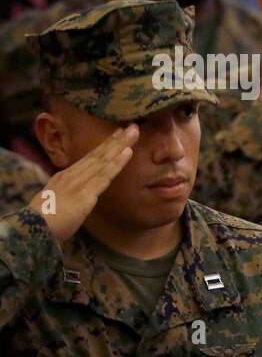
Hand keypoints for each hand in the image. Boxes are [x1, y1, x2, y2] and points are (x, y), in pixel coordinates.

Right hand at [30, 125, 137, 242]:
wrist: (31, 230)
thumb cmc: (44, 222)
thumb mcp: (57, 203)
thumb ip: (69, 197)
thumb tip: (79, 198)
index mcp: (64, 177)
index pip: (89, 158)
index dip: (105, 146)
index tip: (118, 135)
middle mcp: (72, 175)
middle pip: (98, 154)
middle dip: (116, 140)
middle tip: (133, 126)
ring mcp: (78, 182)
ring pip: (103, 160)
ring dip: (120, 145)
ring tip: (134, 131)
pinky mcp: (84, 193)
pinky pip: (104, 175)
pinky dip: (117, 163)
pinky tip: (127, 152)